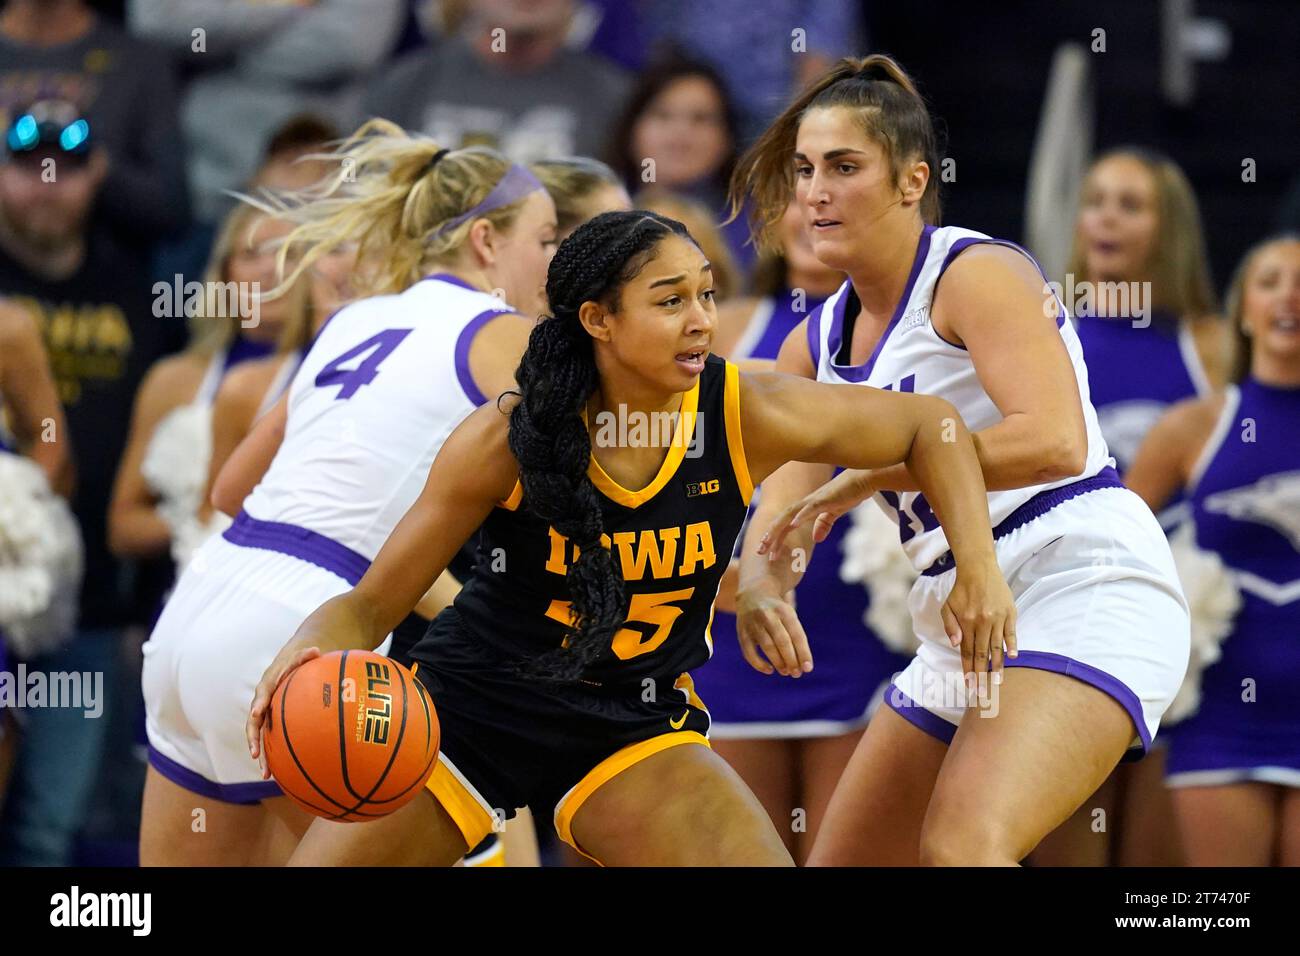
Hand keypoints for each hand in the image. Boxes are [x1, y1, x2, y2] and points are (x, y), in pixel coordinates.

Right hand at [245, 603, 371, 776]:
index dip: (259, 703)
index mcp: (271, 681)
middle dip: (254, 738)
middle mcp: (266, 698)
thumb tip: (315, 650)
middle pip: (256, 721)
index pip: (262, 692)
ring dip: (263, 753)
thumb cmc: (307, 654)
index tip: (257, 714)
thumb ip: (307, 654)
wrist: (302, 656)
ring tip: (266, 774)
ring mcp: (271, 710)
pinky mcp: (279, 719)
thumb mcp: (307, 650)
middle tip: (255, 754)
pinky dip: (278, 753)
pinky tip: (285, 773)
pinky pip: (276, 737)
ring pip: (263, 734)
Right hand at [734, 578, 811, 676]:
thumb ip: (796, 638)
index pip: (796, 635)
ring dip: (778, 662)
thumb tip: (803, 665)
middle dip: (791, 660)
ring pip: (767, 646)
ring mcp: (753, 623)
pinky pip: (749, 652)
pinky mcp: (742, 632)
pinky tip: (770, 670)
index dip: (803, 653)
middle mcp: (768, 615)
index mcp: (785, 611)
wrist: (754, 594)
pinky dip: (759, 664)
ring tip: (786, 672)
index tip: (808, 668)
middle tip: (797, 674)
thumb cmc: (778, 612)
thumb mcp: (789, 616)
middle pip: (782, 641)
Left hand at [758, 468, 875, 560]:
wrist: (863, 478)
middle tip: (759, 552)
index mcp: (807, 508)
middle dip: (770, 536)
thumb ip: (824, 523)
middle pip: (783, 520)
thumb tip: (816, 539)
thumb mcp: (835, 512)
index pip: (786, 524)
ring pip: (790, 514)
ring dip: (778, 529)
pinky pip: (810, 508)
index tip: (767, 553)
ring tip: (768, 542)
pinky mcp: (825, 499)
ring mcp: (814, 500)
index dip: (776, 537)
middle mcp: (806, 503)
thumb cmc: (849, 493)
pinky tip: (793, 525)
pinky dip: (800, 516)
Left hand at [940, 557, 1017, 704]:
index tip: (969, 684)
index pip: (967, 651)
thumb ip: (950, 626)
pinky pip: (1011, 632)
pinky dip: (1012, 645)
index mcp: (966, 622)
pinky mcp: (1010, 613)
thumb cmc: (961, 590)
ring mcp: (998, 618)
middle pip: (982, 653)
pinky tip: (1012, 658)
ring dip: (997, 665)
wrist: (979, 569)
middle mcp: (982, 622)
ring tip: (998, 681)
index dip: (968, 669)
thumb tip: (956, 645)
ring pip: (997, 646)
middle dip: (982, 674)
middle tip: (983, 691)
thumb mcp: (948, 606)